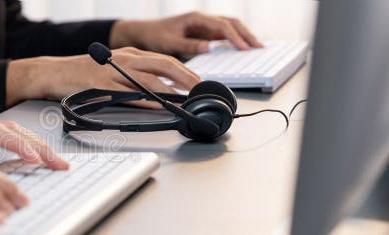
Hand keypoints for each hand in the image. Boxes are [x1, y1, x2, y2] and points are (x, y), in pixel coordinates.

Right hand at [7, 47, 200, 107]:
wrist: (53, 72)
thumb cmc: (82, 73)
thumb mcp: (112, 68)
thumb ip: (135, 76)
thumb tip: (161, 90)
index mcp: (130, 54)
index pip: (165, 60)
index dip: (186, 71)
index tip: (200, 83)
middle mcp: (125, 59)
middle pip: (164, 65)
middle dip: (186, 77)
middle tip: (201, 90)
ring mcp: (114, 72)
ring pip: (149, 79)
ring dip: (171, 90)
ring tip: (186, 100)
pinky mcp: (103, 86)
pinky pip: (129, 93)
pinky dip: (147, 100)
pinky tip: (159, 105)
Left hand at [109, 11, 262, 54]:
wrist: (143, 33)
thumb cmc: (154, 36)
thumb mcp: (168, 43)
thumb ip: (187, 45)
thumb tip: (208, 47)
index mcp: (195, 18)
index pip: (221, 25)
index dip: (234, 37)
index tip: (243, 48)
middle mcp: (202, 19)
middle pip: (231, 23)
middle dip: (246, 34)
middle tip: (259, 46)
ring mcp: (203, 26)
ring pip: (229, 28)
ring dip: (243, 36)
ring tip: (256, 47)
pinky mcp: (202, 33)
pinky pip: (222, 35)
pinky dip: (234, 40)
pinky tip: (242, 48)